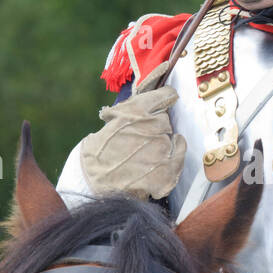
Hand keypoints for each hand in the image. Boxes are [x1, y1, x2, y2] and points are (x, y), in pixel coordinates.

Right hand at [78, 62, 186, 198]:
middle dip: (156, 127)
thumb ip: (133, 109)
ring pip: (172, 139)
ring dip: (162, 143)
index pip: (165, 95)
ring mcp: (162, 148)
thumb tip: (153, 101)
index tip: (168, 97)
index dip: (166, 97)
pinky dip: (174, 157)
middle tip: (142, 138)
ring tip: (146, 152)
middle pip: (166, 121)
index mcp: (139, 109)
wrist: (93, 177)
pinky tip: (163, 159)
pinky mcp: (167, 170)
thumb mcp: (113, 118)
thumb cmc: (100, 148)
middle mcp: (154, 125)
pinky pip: (179, 158)